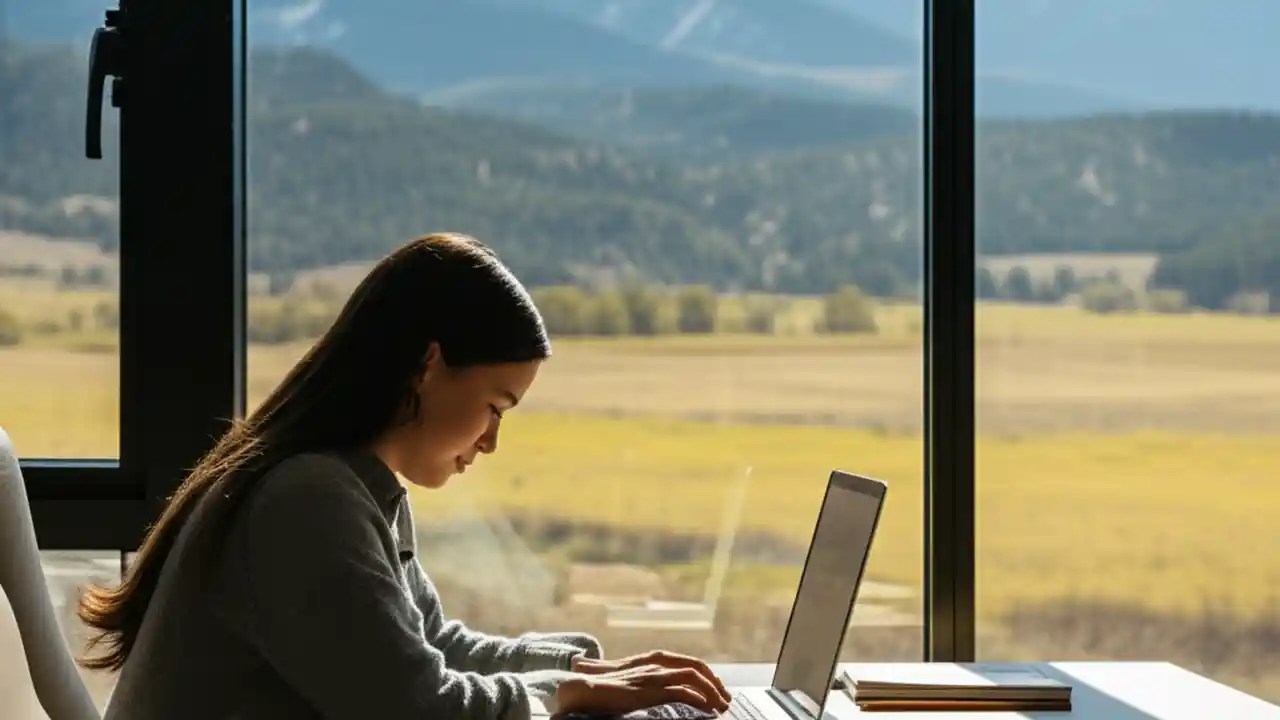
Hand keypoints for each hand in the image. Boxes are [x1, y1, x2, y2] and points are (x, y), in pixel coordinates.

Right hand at [572, 650, 730, 706]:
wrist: (582, 689)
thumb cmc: (598, 686)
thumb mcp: (621, 679)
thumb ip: (631, 678)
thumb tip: (622, 677)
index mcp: (652, 659)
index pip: (688, 662)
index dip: (706, 675)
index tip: (717, 690)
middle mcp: (656, 664)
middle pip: (696, 666)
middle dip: (715, 682)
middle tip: (726, 700)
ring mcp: (654, 676)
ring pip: (694, 676)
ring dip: (712, 691)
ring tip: (721, 707)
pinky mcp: (651, 690)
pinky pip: (682, 692)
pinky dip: (698, 699)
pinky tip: (707, 710)